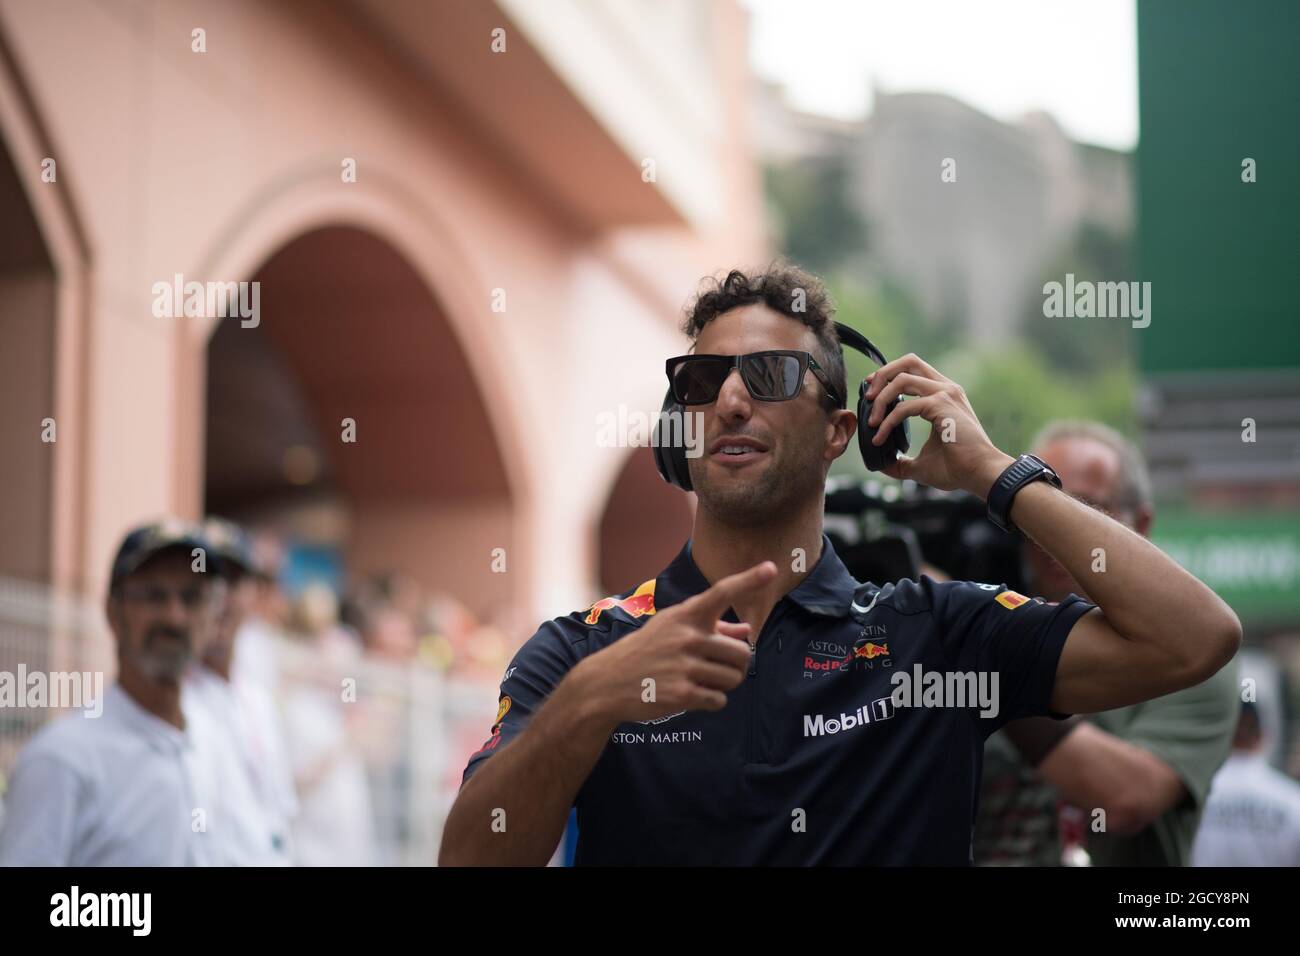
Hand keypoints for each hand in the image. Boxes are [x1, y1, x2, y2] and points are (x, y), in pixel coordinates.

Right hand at [574, 561, 776, 725]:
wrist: (606, 682)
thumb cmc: (645, 651)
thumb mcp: (670, 629)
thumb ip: (712, 628)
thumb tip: (747, 629)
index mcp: (685, 616)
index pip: (722, 592)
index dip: (748, 580)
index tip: (771, 568)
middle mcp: (687, 637)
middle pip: (742, 652)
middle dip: (736, 664)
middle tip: (717, 667)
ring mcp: (684, 666)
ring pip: (734, 678)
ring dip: (724, 684)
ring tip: (701, 680)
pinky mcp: (682, 694)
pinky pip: (719, 700)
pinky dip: (711, 701)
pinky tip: (691, 695)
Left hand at [862, 353, 1014, 497]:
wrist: (980, 474)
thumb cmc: (958, 468)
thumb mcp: (922, 463)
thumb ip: (902, 461)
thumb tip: (882, 465)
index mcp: (943, 394)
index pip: (912, 369)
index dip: (888, 375)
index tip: (871, 393)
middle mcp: (946, 388)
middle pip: (908, 361)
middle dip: (882, 375)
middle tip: (867, 397)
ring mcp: (945, 394)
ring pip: (902, 379)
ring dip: (881, 399)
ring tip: (872, 422)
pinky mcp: (941, 405)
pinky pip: (905, 407)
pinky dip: (888, 421)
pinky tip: (880, 437)